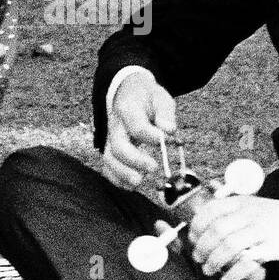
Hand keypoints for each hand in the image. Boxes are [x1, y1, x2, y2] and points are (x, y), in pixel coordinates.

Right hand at [102, 71, 176, 188]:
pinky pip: (108, 167)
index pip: (137, 126)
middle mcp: (116, 125)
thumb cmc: (147, 98)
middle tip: (153, 168)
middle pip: (118, 146)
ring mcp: (111, 139)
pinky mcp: (112, 150)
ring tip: (139, 182)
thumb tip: (170, 130)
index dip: (152, 136)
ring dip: (123, 174)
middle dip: (135, 160)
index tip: (170, 140)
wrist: (127, 93)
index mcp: (128, 109)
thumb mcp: (160, 98)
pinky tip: (132, 186)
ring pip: (110, 159)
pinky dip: (117, 179)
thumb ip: (165, 114)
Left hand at [187, 196, 278, 279]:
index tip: (192, 239)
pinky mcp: (271, 247)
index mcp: (241, 203)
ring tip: (209, 270)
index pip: (210, 211)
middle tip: (198, 259)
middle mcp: (249, 214)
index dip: (196, 227)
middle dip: (202, 247)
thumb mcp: (254, 206)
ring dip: (214, 261)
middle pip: (216, 231)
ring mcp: (260, 230)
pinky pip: (246, 262)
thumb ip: (233, 213)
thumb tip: (207, 227)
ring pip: (228, 246)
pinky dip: (233, 274)